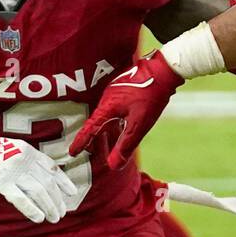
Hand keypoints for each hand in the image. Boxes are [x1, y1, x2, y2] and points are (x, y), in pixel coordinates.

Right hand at [0, 130, 78, 223]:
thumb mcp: (15, 149)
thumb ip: (30, 162)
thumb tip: (46, 182)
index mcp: (29, 151)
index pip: (52, 168)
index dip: (64, 182)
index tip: (72, 193)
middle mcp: (24, 160)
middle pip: (47, 183)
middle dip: (57, 200)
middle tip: (62, 212)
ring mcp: (13, 171)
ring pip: (38, 192)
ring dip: (49, 207)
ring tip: (55, 218)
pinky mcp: (1, 182)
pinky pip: (20, 198)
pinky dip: (31, 209)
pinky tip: (39, 218)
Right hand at [69, 51, 183, 169]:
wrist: (163, 71)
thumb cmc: (151, 95)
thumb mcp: (139, 124)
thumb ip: (125, 145)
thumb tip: (114, 165)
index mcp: (108, 108)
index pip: (90, 129)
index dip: (81, 142)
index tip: (72, 152)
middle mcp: (107, 99)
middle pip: (95, 122)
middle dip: (90, 137)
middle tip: (86, 150)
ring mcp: (115, 92)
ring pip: (104, 115)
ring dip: (102, 128)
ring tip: (101, 140)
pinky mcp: (123, 89)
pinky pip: (112, 109)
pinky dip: (112, 120)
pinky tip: (119, 124)